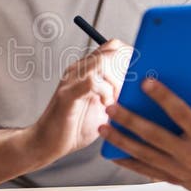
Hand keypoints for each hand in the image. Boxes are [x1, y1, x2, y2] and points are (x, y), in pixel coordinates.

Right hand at [30, 39, 131, 161]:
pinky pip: (91, 82)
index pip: (113, 46)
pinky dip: (105, 93)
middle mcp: (78, 70)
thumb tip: (144, 91)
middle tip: (129, 90)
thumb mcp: (103, 107)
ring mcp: (71, 80)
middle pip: (111, 50)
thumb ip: (117, 94)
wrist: (46, 143)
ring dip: (117, 81)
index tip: (140, 76)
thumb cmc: (75, 127)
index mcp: (87, 70)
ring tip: (117, 99)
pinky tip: (106, 106)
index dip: (130, 56)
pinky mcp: (67, 95)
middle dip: (127, 69)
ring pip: (102, 62)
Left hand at [98, 56, 190, 190]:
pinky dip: (128, 162)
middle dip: (130, 121)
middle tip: (111, 106)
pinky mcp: (174, 179)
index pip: (181, 114)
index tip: (146, 82)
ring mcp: (180, 169)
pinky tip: (111, 152)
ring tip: (103, 127)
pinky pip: (146, 171)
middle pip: (155, 136)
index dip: (163, 97)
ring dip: (121, 141)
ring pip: (145, 155)